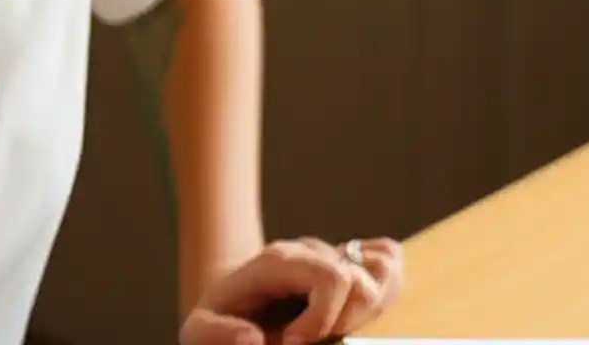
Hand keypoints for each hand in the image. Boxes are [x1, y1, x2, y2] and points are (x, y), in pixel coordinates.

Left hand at [180, 237, 403, 344]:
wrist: (230, 296)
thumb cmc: (220, 315)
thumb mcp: (200, 329)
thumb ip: (217, 334)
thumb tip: (254, 339)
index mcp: (278, 262)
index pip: (330, 278)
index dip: (324, 320)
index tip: (294, 343)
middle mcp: (310, 253)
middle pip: (360, 281)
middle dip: (343, 322)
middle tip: (312, 339)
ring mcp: (333, 255)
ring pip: (383, 269)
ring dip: (367, 308)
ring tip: (332, 327)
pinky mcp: (350, 263)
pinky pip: (388, 261)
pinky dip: (384, 287)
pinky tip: (352, 312)